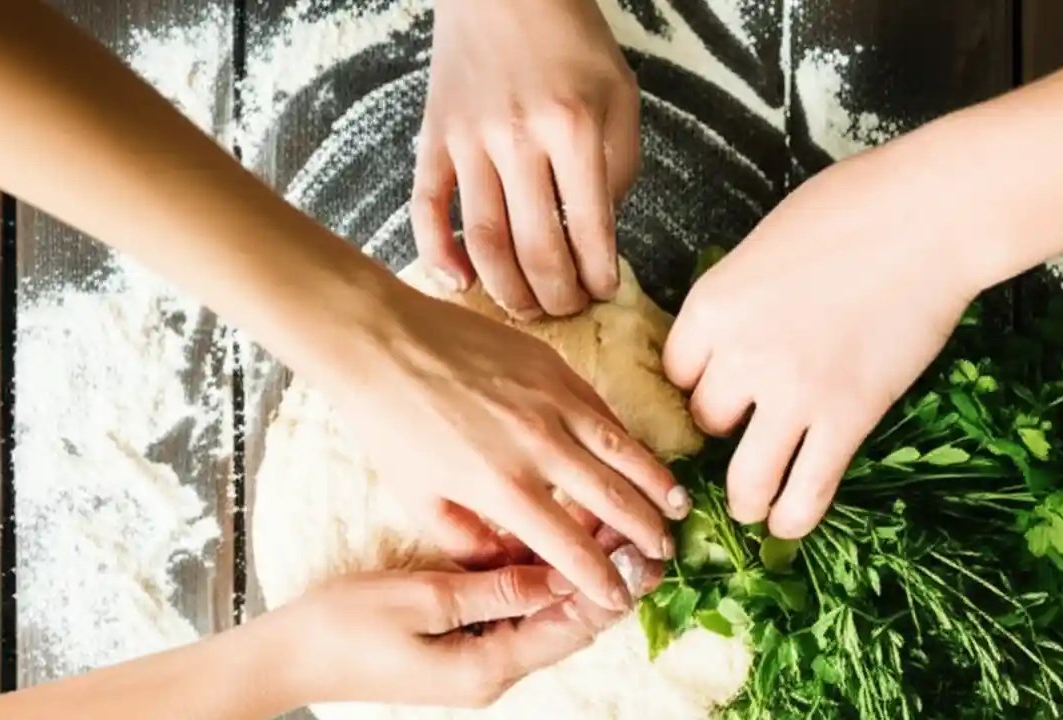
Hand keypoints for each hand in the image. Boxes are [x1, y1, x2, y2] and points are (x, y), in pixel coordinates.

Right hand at [284, 537, 662, 708]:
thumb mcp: (424, 598)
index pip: (569, 629)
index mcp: (488, 668)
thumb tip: (561, 574)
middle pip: (566, 624)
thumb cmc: (348, 626)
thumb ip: (496, 589)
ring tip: (604, 523)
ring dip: (572, 572)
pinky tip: (552, 539)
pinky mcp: (463, 641)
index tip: (639, 549)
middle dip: (601, 576)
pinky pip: (515, 611)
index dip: (609, 588)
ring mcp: (478, 658)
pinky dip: (537, 577)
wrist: (292, 655)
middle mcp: (493, 670)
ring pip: (544, 614)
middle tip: (633, 529)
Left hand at [335, 287, 686, 610]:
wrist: (383, 342)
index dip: (599, 577)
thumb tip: (510, 566)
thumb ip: (468, 542)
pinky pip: (604, 410)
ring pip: (622, 450)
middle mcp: (539, 444)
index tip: (618, 596)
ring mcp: (553, 400)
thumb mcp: (419, 499)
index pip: (569, 545)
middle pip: (612, 499)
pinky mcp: (555, 368)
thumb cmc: (391, 424)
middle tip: (664, 552)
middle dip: (643, 532)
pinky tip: (637, 455)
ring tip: (679, 506)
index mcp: (503, 486)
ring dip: (655, 482)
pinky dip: (626, 438)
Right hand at [413, 0, 639, 318]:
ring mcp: (468, 141)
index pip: (589, 227)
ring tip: (525, 310)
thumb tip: (600, 233)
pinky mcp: (434, 139)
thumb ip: (618, 165)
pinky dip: (436, 252)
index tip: (604, 295)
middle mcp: (517, 139)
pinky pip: (426, 207)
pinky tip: (459, 284)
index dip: (599, 275)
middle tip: (566, 312)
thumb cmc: (570, 41)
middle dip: (556, 295)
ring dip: (506, 290)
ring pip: (482, 240)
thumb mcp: (619, 95)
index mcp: (571, 128)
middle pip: (534, 247)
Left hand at [664, 147, 990, 538]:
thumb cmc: (853, 208)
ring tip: (754, 506)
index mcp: (712, 306)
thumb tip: (737, 325)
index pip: (676, 373)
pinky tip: (788, 525)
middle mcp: (740, 356)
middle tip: (750, 430)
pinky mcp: (848, 418)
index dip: (698, 385)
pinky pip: (808, 489)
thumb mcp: (765, 243)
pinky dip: (794, 517)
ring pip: (746, 477)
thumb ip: (740, 295)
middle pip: (707, 421)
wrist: (928, 218)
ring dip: (746, 498)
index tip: (719, 390)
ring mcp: (793, 393)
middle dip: (725, 430)